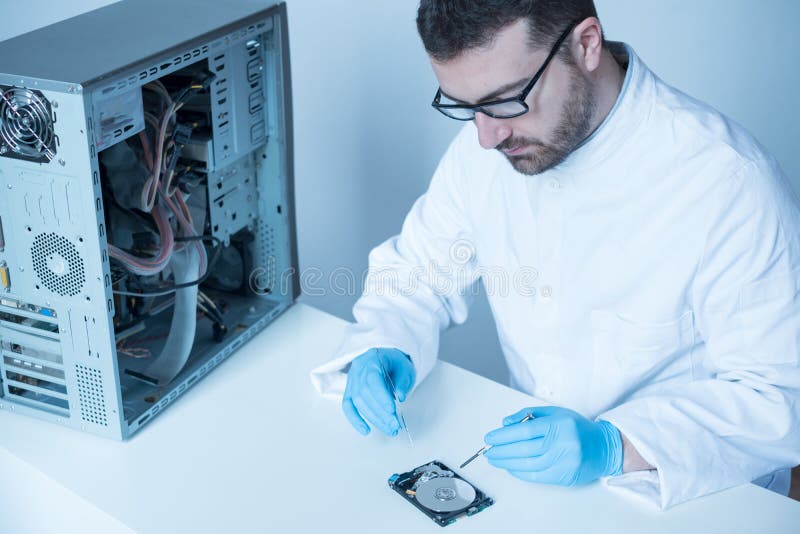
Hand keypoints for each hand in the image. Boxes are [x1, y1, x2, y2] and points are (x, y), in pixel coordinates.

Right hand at [342, 348, 414, 435]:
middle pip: (365, 393)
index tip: (392, 409)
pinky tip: (366, 430)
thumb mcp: (405, 367)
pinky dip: (355, 419)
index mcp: (372, 359)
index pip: (373, 379)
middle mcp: (359, 369)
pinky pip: (348, 406)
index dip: (381, 396)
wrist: (384, 357)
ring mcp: (352, 380)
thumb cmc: (394, 363)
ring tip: (389, 428)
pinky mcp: (350, 390)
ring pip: (358, 402)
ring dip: (373, 418)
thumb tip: (400, 397)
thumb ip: (403, 381)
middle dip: (380, 412)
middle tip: (394, 425)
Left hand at [483, 406, 622, 485]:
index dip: (504, 436)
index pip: (524, 430)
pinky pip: (537, 476)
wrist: (603, 447)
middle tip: (488, 451)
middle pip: (524, 449)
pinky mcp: (565, 476)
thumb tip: (505, 424)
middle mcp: (562, 443)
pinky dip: (520, 472)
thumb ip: (528, 415)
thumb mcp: (554, 412)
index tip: (490, 438)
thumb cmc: (575, 428)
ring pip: (528, 464)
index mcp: (558, 424)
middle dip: (502, 451)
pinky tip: (510, 468)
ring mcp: (565, 462)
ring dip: (507, 463)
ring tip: (495, 460)